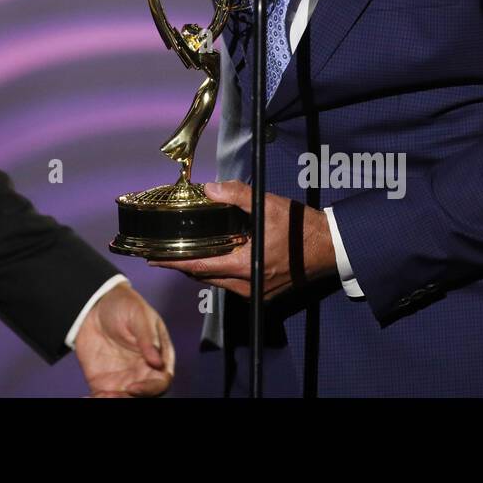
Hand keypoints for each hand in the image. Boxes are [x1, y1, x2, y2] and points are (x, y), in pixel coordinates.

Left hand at [74, 282, 174, 396]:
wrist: (95, 303)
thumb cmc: (125, 305)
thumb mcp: (139, 316)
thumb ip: (148, 338)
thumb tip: (158, 362)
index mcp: (159, 357)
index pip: (161, 381)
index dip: (150, 389)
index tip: (132, 387)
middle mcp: (143, 373)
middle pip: (143, 396)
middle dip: (128, 399)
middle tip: (111, 396)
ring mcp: (124, 379)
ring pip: (123, 399)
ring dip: (112, 401)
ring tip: (98, 396)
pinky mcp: (104, 382)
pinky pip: (102, 397)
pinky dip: (96, 400)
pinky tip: (87, 397)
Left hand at [147, 181, 336, 299]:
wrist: (331, 248)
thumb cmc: (301, 227)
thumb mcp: (268, 204)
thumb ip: (237, 196)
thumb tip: (210, 189)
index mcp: (247, 265)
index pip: (200, 266)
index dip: (173, 262)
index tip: (152, 258)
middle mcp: (248, 286)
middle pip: (204, 277)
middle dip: (182, 266)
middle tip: (161, 253)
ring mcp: (256, 293)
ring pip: (216, 283)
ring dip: (199, 269)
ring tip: (182, 254)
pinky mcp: (263, 294)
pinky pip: (230, 285)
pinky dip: (217, 273)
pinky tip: (213, 258)